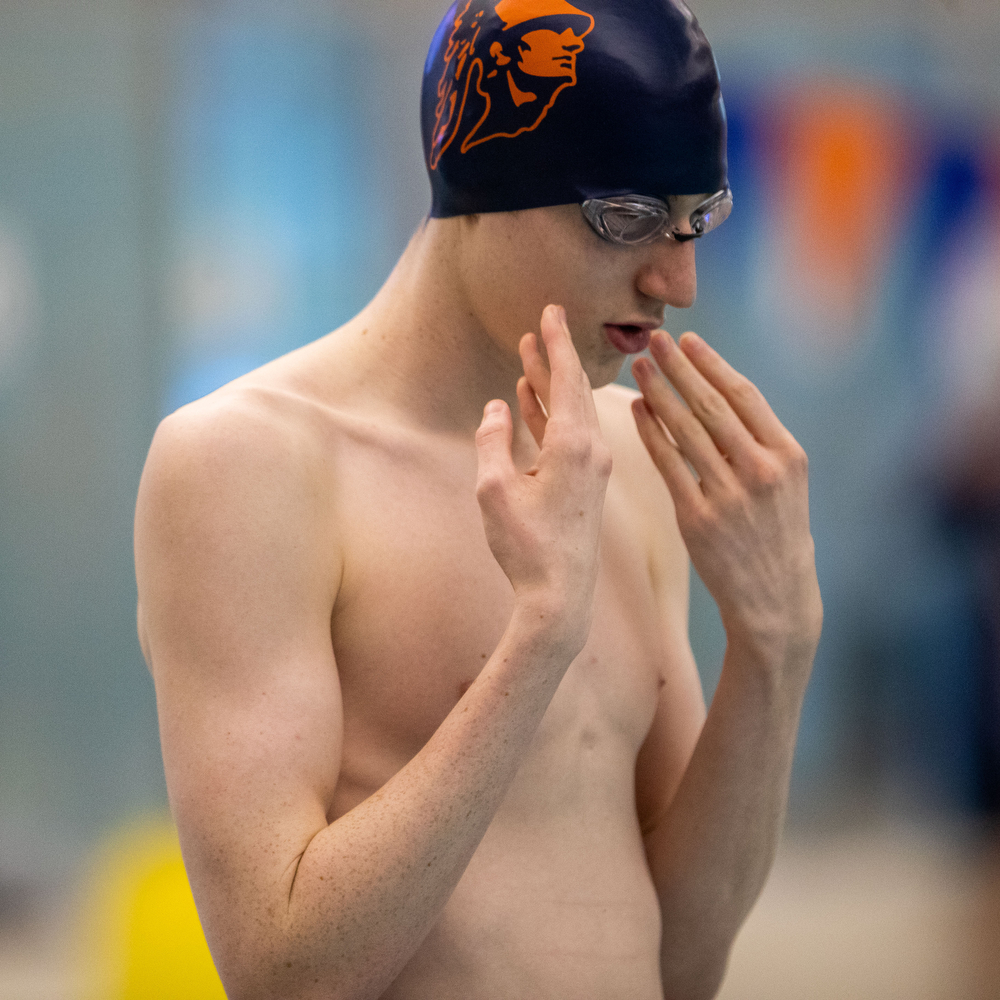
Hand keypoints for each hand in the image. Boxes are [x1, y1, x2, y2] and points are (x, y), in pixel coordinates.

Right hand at [475, 305, 612, 650]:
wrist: (560, 597)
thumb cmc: (527, 547)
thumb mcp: (494, 490)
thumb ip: (492, 441)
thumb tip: (497, 408)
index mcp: (574, 444)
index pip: (567, 377)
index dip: (556, 342)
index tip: (551, 310)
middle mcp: (592, 450)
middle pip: (574, 389)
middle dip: (554, 356)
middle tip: (540, 326)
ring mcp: (593, 469)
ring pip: (573, 412)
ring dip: (551, 385)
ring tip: (528, 358)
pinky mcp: (588, 486)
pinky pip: (570, 435)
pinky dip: (551, 415)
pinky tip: (530, 403)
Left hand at [632, 332, 821, 663]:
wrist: (775, 598)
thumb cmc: (777, 534)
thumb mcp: (786, 484)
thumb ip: (758, 442)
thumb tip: (715, 392)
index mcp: (789, 455)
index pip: (745, 396)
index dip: (712, 364)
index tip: (687, 339)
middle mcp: (761, 471)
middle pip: (711, 406)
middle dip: (678, 368)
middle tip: (652, 339)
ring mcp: (729, 496)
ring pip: (686, 431)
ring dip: (659, 393)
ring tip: (639, 366)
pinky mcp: (699, 520)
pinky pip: (668, 466)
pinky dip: (651, 434)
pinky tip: (637, 411)